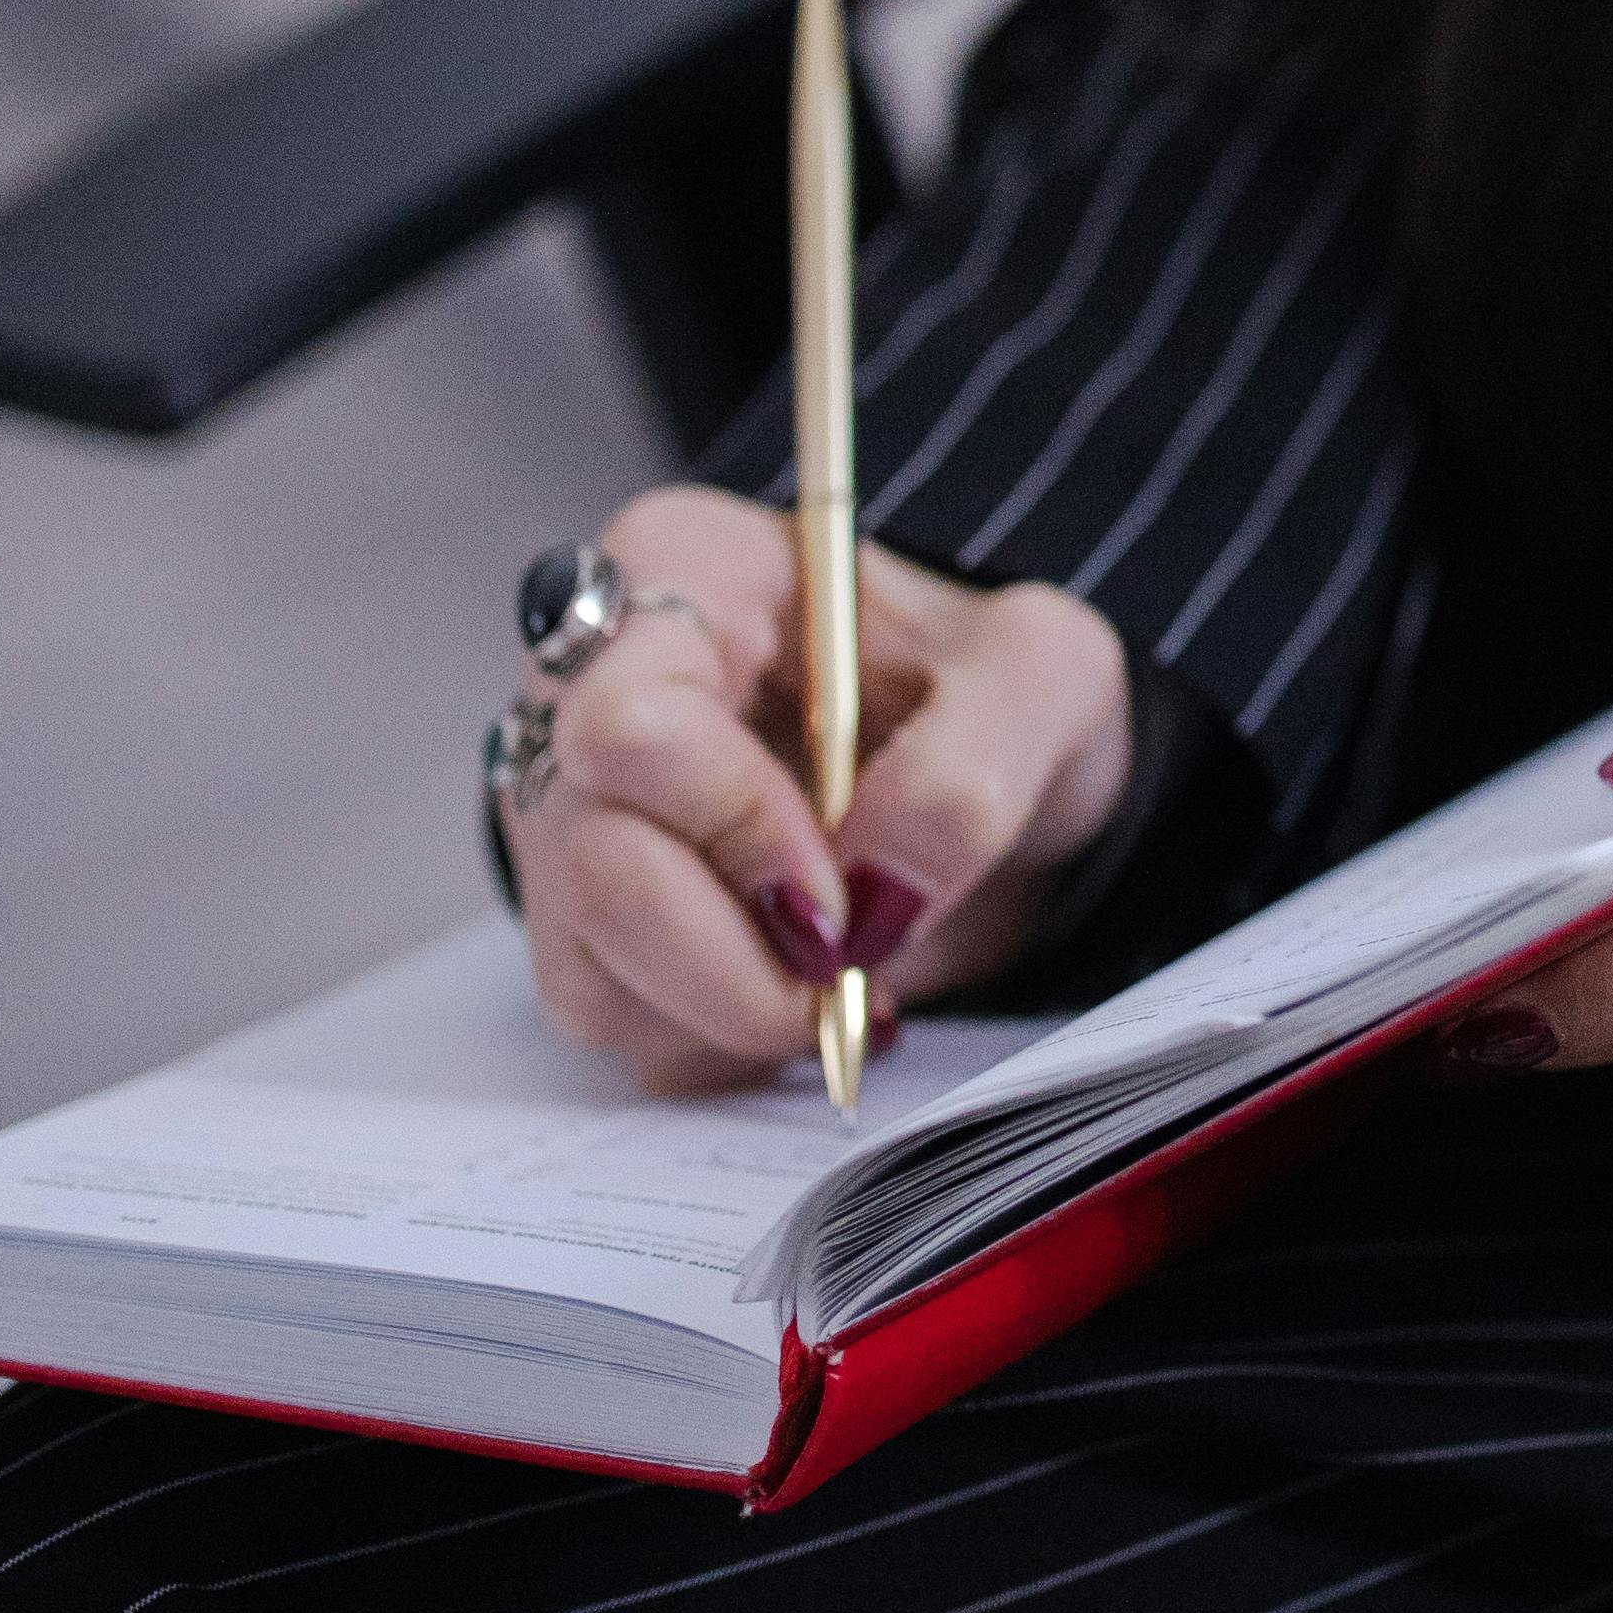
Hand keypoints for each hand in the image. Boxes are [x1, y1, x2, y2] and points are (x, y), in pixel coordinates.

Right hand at [508, 482, 1134, 1092]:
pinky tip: (801, 987)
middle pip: (597, 866)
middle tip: (856, 964)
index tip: (849, 893)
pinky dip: (721, 1041)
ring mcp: (569, 812)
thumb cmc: (984, 684)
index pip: (631, 726)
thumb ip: (978, 761)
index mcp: (682, 571)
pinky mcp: (582, 921)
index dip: (737, 830)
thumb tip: (877, 890)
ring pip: (590, 968)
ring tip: (850, 970)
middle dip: (740, 958)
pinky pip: (617, 1024)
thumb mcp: (1044, 674)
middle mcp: (588, 687)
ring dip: (735, 1009)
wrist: (985, 769)